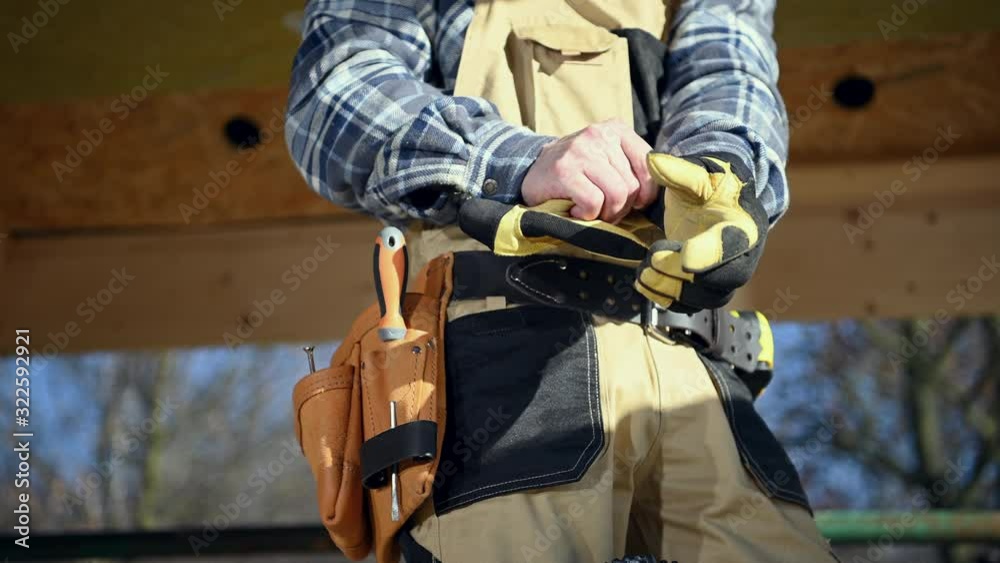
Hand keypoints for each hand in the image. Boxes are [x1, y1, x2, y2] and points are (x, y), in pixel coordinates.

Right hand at [521, 119, 657, 223]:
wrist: (531, 171)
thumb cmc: (576, 171)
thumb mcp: (607, 159)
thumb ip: (632, 167)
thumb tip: (656, 194)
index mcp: (616, 129)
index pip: (649, 164)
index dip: (646, 192)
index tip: (633, 203)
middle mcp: (599, 135)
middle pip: (632, 185)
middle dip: (621, 207)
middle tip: (604, 210)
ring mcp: (581, 151)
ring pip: (616, 195)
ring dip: (606, 213)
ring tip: (591, 211)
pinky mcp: (564, 171)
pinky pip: (594, 203)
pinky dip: (587, 215)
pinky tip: (576, 210)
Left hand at [635, 153, 768, 311]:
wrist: (720, 204)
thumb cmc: (711, 186)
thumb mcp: (699, 172)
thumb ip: (678, 170)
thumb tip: (653, 159)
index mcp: (742, 228)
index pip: (729, 247)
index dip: (708, 255)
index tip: (685, 259)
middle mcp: (739, 260)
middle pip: (712, 282)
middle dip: (677, 275)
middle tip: (651, 259)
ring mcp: (724, 279)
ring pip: (698, 299)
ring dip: (666, 290)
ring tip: (644, 272)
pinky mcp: (706, 291)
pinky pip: (686, 306)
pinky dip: (662, 298)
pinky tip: (646, 281)